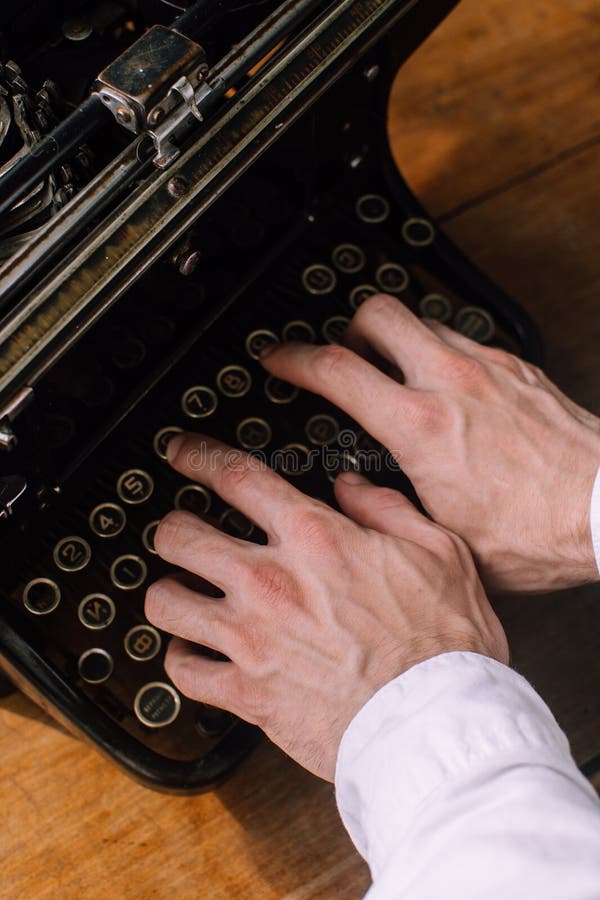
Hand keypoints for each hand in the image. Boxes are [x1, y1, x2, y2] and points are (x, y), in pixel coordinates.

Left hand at [145, 434, 506, 780]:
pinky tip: (194, 653)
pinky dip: (181, 660)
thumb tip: (351, 485)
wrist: (438, 724)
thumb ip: (387, 508)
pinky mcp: (246, 694)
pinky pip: (183, 672)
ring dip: (168, 591)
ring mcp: (251, 639)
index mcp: (315, 539)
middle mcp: (271, 582)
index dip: (199, 456)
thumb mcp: (439, 551)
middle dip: (172, 527)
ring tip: (181, 590)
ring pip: (166, 602)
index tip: (183, 452)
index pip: (237, 477)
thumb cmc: (446, 643)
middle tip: (179, 530)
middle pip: (180, 536)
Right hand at [260, 295, 599, 591]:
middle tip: (344, 357)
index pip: (335, 369)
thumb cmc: (539, 532)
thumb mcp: (445, 540)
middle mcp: (451, 384)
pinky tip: (448, 388)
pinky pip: (464, 339)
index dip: (293, 357)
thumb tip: (353, 492)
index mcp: (421, 427)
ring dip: (397, 338)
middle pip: (377, 314)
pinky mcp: (518, 368)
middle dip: (348, 329)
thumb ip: (387, 510)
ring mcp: (488, 368)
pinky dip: (442, 353)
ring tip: (394, 372)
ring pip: (422, 318)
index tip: (279, 358)